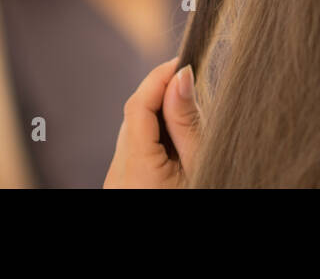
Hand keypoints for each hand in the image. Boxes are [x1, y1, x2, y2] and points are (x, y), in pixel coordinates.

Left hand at [104, 57, 200, 187]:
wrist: (180, 258)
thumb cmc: (205, 196)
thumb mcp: (202, 163)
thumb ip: (187, 120)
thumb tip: (180, 76)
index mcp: (136, 169)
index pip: (137, 105)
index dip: (158, 77)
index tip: (183, 61)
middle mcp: (116, 175)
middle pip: (132, 116)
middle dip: (160, 93)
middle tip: (192, 81)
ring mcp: (114, 182)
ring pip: (131, 131)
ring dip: (157, 114)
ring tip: (189, 113)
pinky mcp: (120, 185)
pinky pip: (131, 149)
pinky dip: (152, 134)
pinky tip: (176, 139)